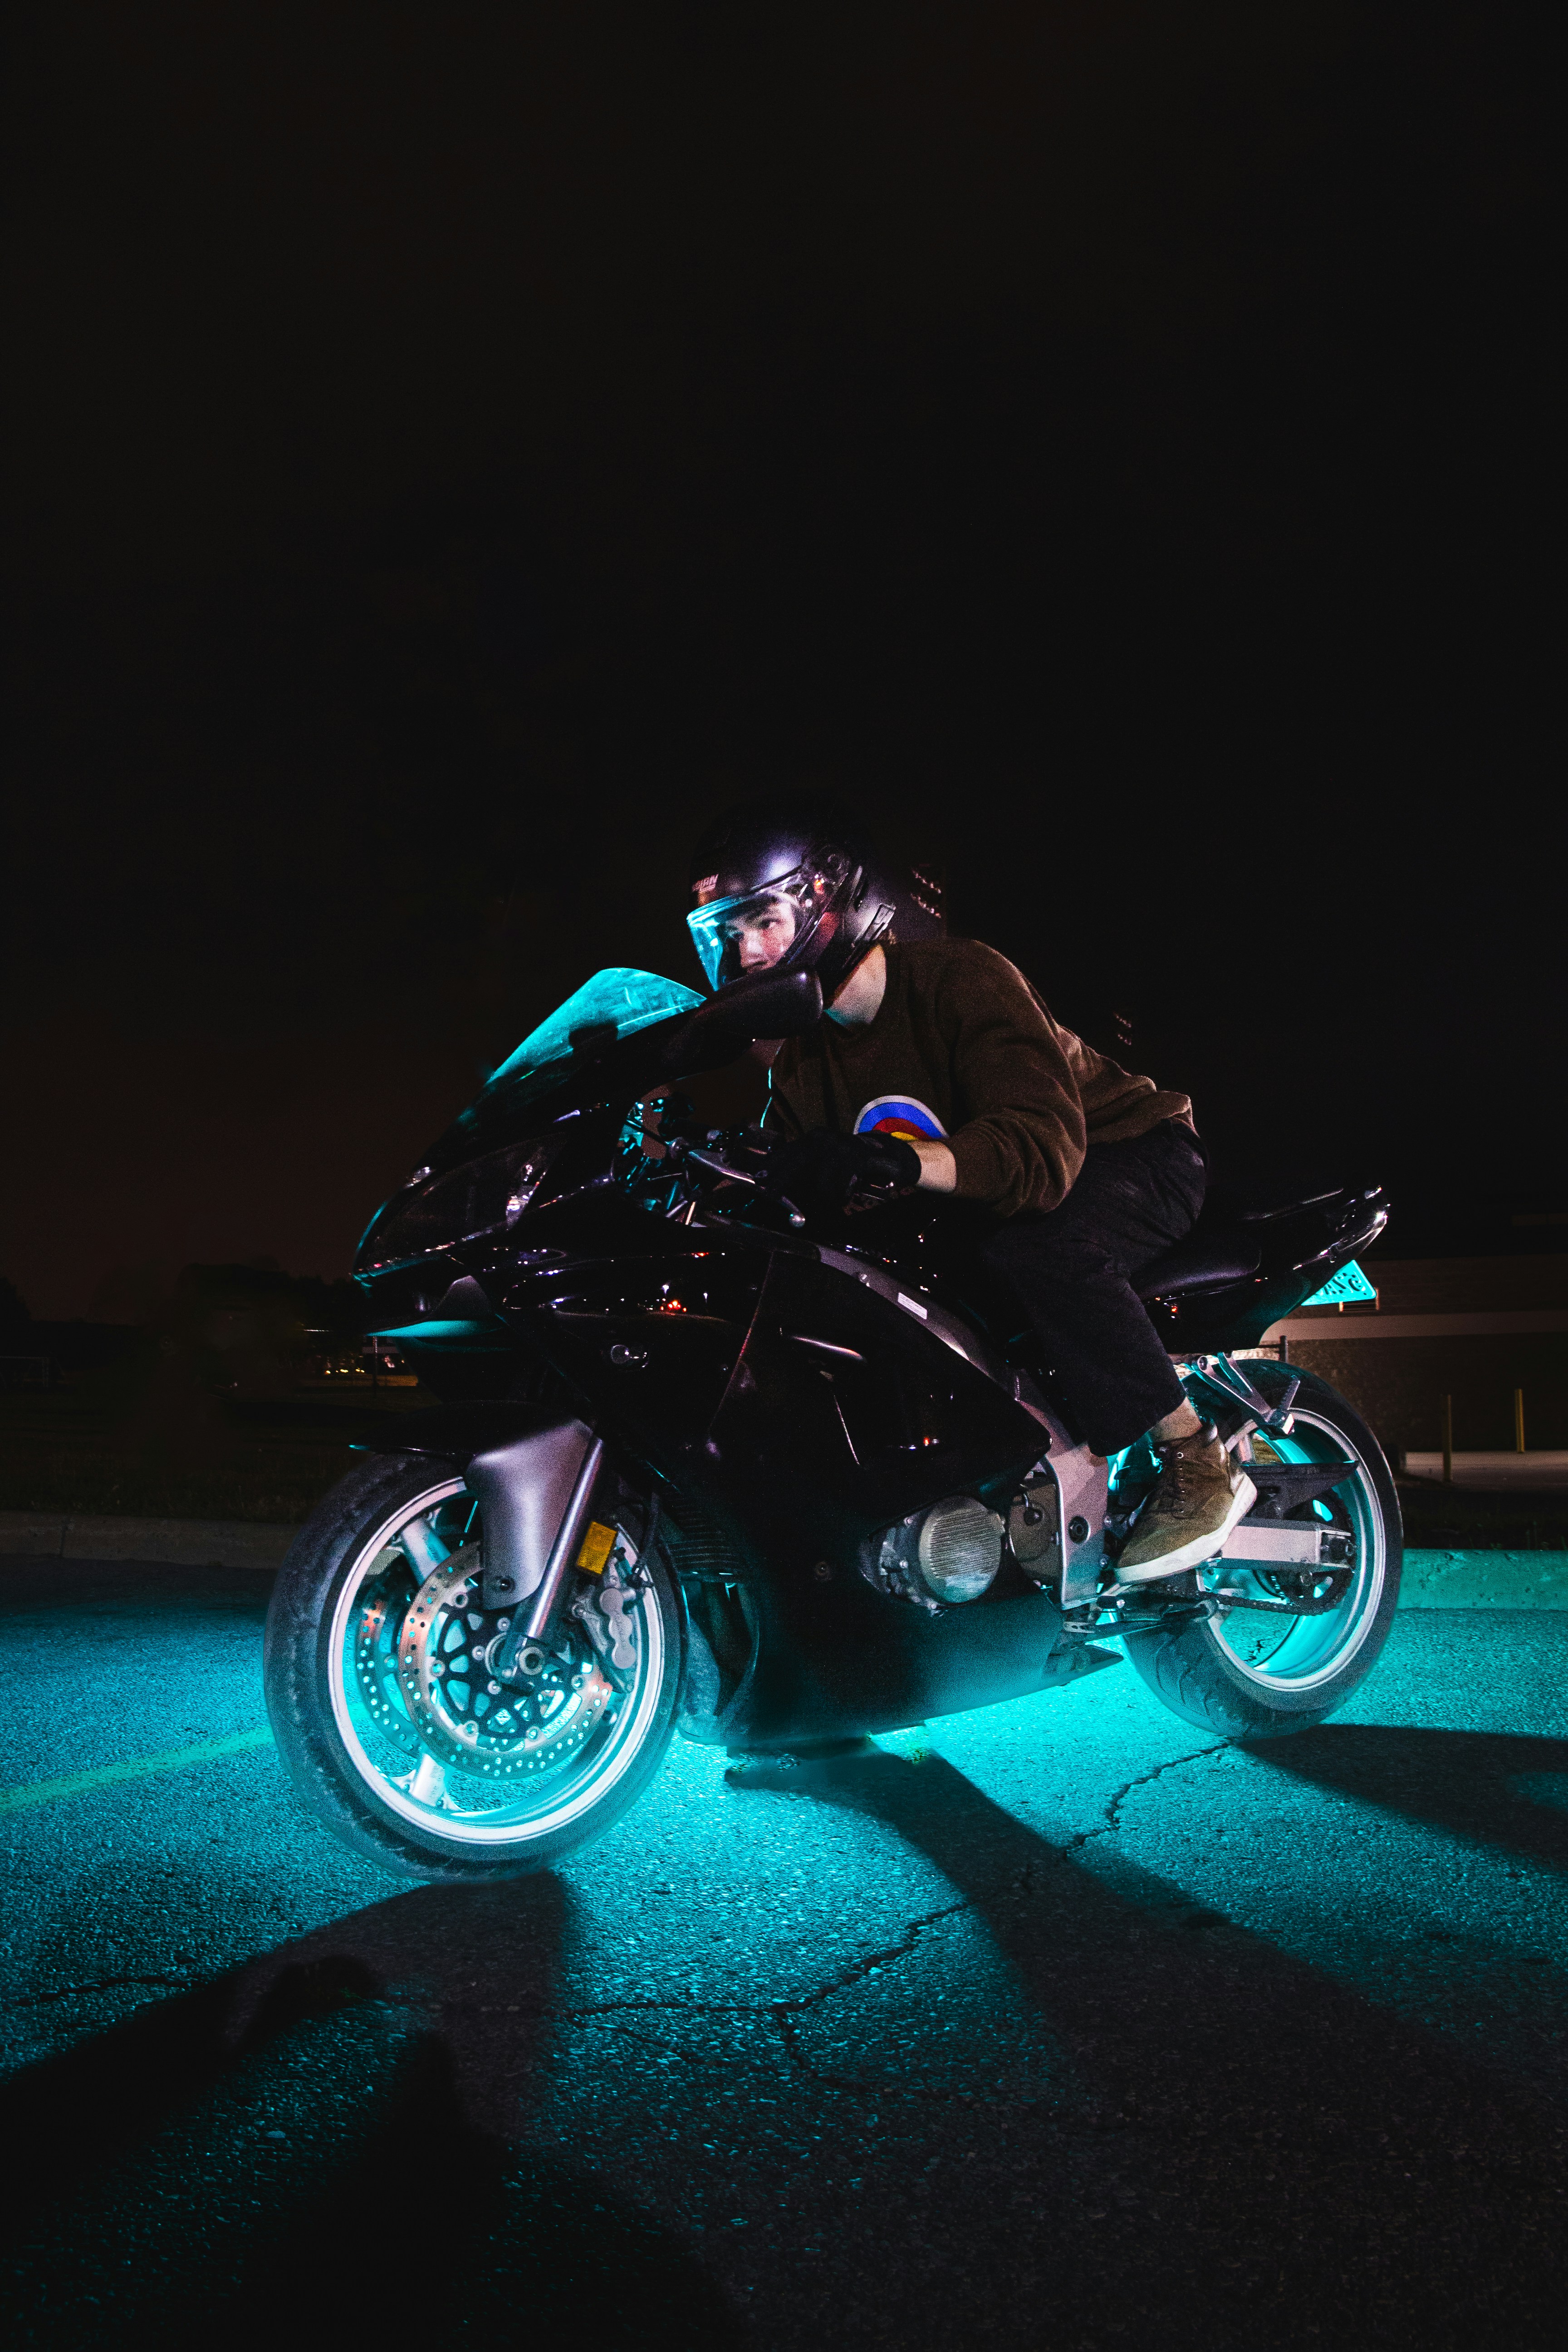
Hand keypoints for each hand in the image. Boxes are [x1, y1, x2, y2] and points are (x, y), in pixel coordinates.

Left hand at [765, 1127, 921, 1214]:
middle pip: (798, 1159)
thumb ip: (804, 1174)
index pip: (786, 1153)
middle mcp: (824, 1139)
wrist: (885, 1154)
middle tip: (770, 1193)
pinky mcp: (860, 1155)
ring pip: (822, 1175)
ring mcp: (842, 1144)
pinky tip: (846, 1195)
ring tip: (834, 1199)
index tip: (758, 1181)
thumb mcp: (824, 1165)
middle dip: (782, 1178)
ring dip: (825, 1193)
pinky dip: (841, 1192)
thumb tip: (781, 1189)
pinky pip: (843, 1179)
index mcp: (812, 1140)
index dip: (771, 1167)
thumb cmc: (849, 1164)